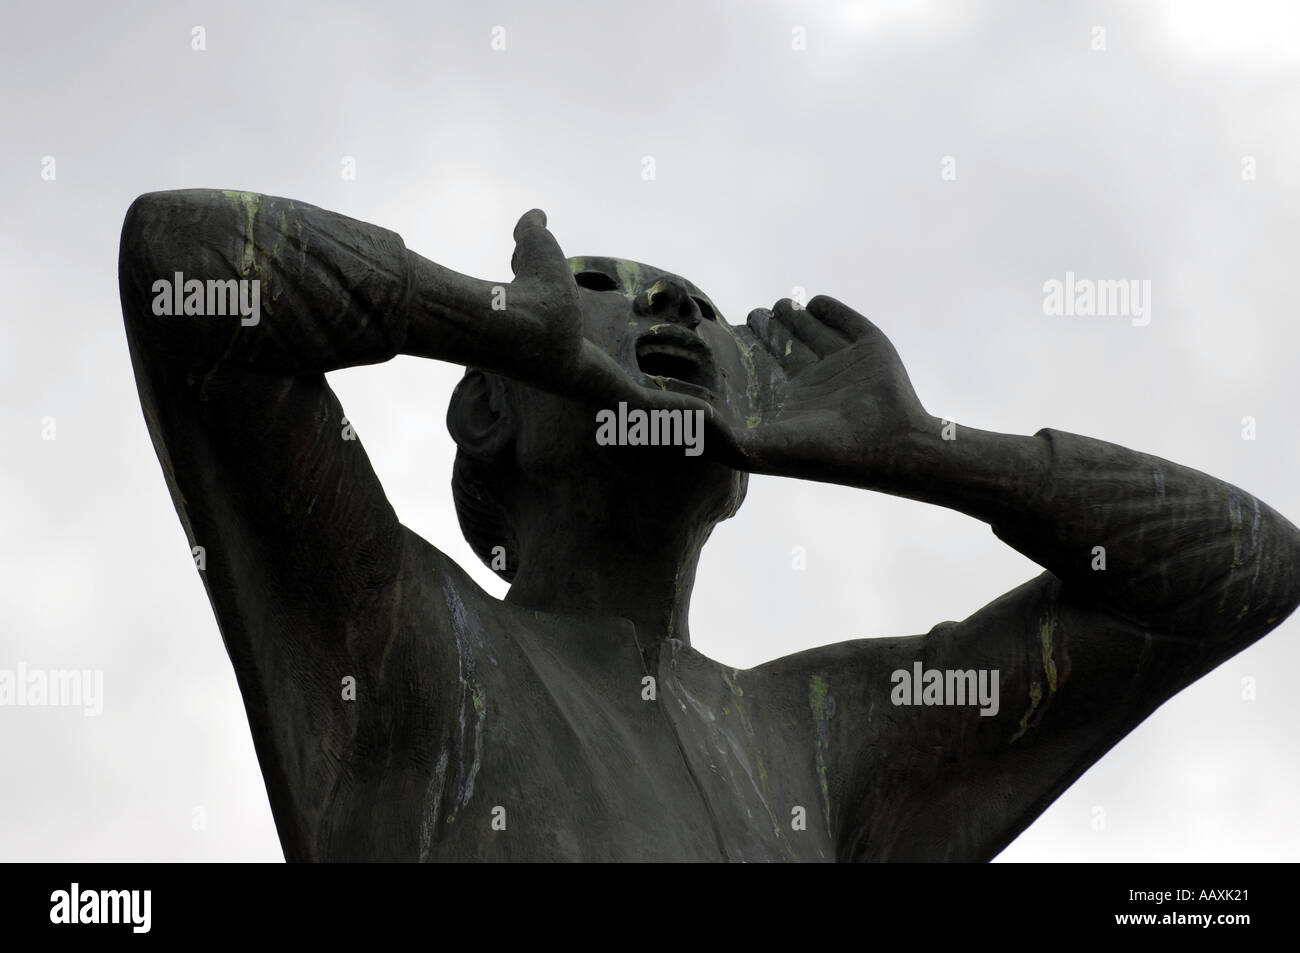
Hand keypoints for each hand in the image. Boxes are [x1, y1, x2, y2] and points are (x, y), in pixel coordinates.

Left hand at [506, 209, 715, 417]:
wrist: (517, 327)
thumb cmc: (520, 292)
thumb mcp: (536, 252)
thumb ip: (533, 234)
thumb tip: (534, 215)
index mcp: (575, 357)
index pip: (604, 373)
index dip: (625, 372)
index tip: (645, 376)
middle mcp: (592, 384)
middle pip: (632, 406)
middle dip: (662, 413)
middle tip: (693, 415)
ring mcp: (606, 397)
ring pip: (654, 415)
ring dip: (685, 421)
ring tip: (717, 424)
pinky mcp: (622, 400)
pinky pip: (663, 410)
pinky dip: (690, 416)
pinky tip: (716, 418)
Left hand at [715, 296, 929, 482]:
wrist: (886, 447)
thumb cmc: (820, 455)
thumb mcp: (756, 449)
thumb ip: (713, 433)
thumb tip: (671, 416)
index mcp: (787, 403)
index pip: (758, 369)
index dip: (740, 351)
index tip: (719, 335)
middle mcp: (814, 383)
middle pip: (784, 347)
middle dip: (765, 330)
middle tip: (750, 316)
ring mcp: (842, 364)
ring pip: (810, 331)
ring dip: (792, 316)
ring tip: (777, 307)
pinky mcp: (868, 347)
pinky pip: (844, 320)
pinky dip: (827, 308)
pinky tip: (811, 302)